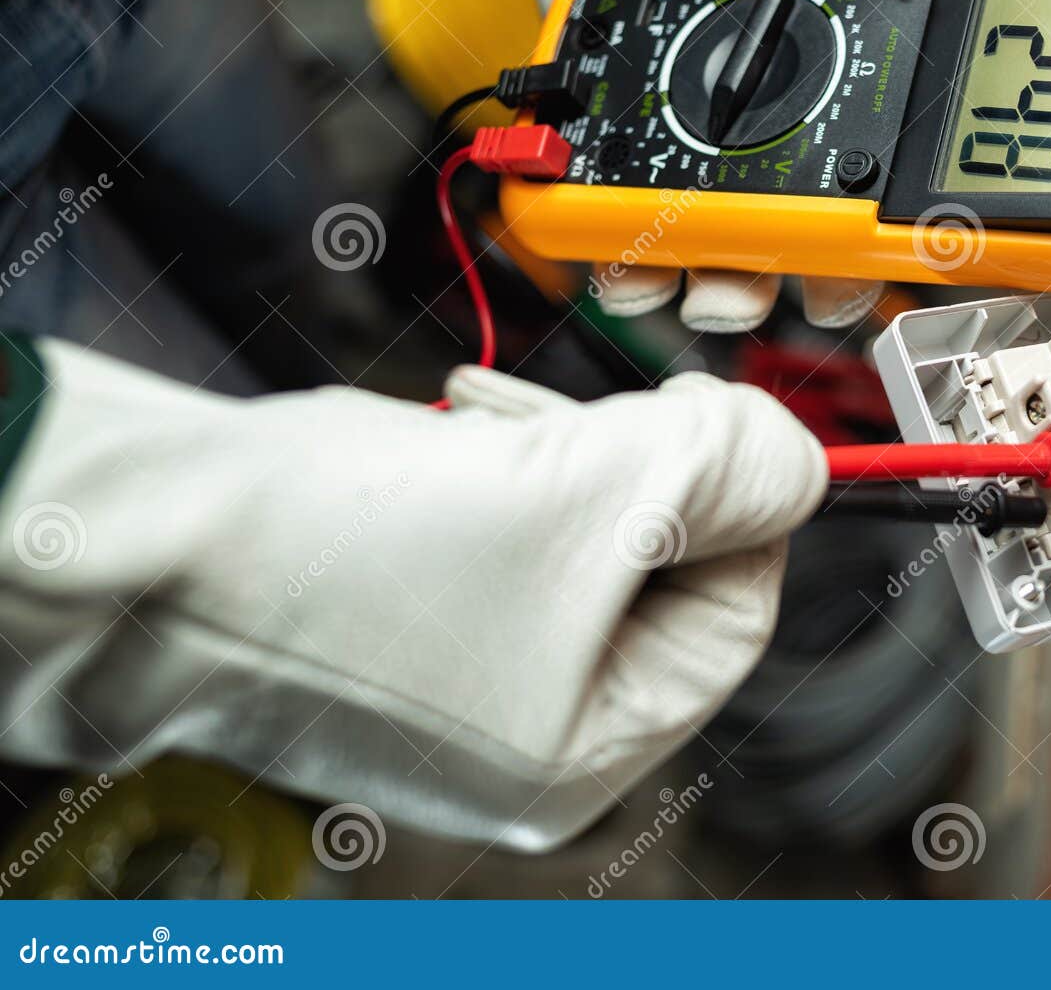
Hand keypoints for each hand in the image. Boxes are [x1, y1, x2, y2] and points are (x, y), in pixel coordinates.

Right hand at [0, 340, 825, 848]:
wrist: (139, 538)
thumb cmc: (333, 554)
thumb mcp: (589, 492)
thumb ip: (726, 468)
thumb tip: (795, 458)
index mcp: (579, 753)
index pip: (732, 621)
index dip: (746, 510)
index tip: (725, 426)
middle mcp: (521, 736)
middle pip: (654, 577)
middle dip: (632, 470)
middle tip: (596, 412)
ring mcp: (454, 681)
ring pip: (576, 541)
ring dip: (557, 454)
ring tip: (487, 419)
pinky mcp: (399, 620)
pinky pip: (498, 536)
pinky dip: (492, 469)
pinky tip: (447, 434)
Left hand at [437, 0, 941, 331]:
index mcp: (845, 55)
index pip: (903, 141)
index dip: (922, 202)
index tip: (924, 236)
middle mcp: (788, 122)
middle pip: (830, 227)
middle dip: (828, 276)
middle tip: (822, 290)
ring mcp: (713, 153)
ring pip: (740, 254)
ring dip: (732, 290)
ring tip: (709, 294)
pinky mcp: (636, 165)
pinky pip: (640, 238)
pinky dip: (634, 270)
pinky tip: (628, 271)